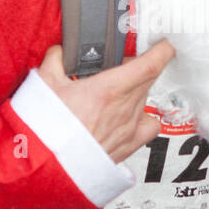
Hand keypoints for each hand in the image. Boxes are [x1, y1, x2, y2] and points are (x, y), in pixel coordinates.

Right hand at [37, 40, 174, 163]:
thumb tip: (61, 51)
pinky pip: (149, 125)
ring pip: (146, 99)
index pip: (150, 64)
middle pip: (148, 79)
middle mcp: (124, 108)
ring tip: (116, 92)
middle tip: (119, 65)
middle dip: (139, 66)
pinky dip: (145, 117)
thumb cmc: (47, 129)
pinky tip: (130, 115)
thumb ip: (56, 59)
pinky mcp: (129, 146)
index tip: (164, 43)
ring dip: (136, 90)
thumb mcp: (44, 83)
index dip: (163, 50)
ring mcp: (129, 128)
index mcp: (109, 89)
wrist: (48, 165)